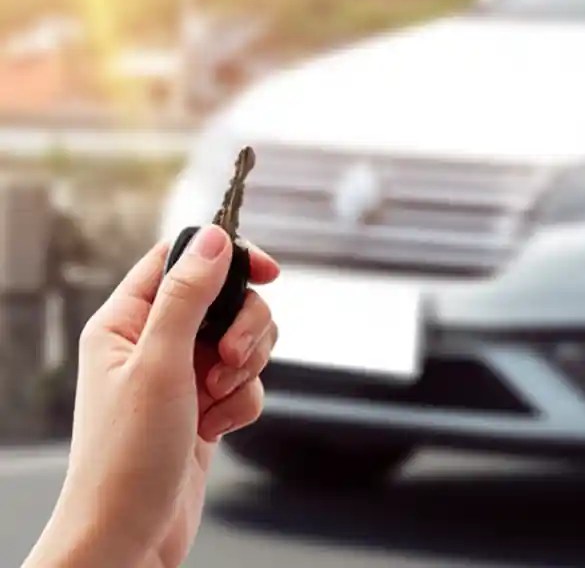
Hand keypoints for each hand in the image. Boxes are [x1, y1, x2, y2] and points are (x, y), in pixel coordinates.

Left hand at [26, 227, 279, 567]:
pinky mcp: (203, 407)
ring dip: (247, 369)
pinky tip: (217, 428)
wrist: (129, 536)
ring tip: (219, 400)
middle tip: (230, 361)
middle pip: (226, 300)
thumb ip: (188, 297)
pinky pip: (246, 384)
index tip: (269, 272)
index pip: (180, 259)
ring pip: (243, 341)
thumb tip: (214, 239)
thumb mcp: (160, 365)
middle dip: (245, 329)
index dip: (227, 257)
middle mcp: (152, 343)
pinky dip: (243, 403)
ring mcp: (180, 376)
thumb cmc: (125, 460)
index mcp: (125, 322)